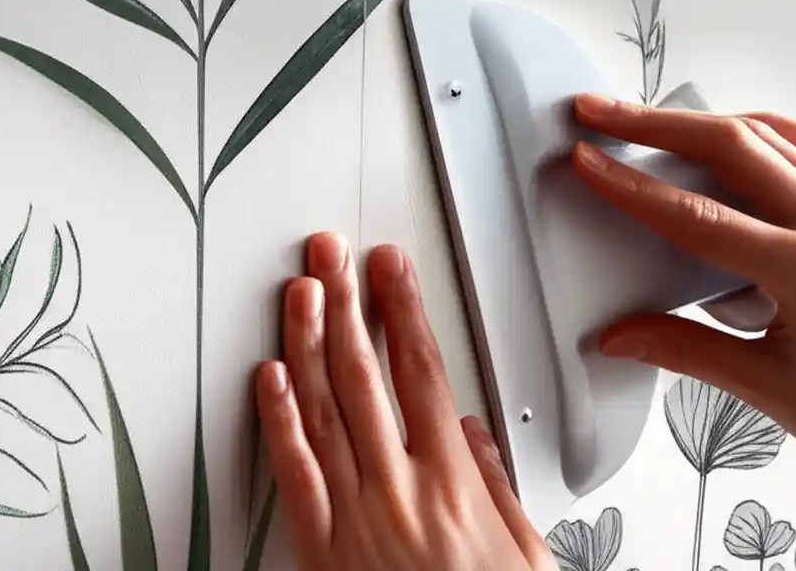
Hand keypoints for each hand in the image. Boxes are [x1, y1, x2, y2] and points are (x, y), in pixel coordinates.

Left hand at [254, 234, 555, 570]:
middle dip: (348, 303)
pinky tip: (269, 374)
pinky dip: (277, 418)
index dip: (403, 309)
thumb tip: (471, 432)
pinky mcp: (318, 549)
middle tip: (332, 254)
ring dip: (310, 340)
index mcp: (455, 483)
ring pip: (325, 408)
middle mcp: (400, 489)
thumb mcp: (526, 558)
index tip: (392, 269)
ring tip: (300, 290)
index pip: (423, 369)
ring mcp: (354, 516)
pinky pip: (293, 471)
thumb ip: (499, 488)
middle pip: (367, 374)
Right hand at [570, 94, 795, 570]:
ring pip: (768, 136)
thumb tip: (616, 335)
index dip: (633, 187)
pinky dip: (759, 130)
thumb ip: (685, 351)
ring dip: (700, 120)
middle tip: (598, 111)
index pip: (698, 217)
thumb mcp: (768, 390)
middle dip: (655, 125)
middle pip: (733, 146)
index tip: (587, 159)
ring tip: (645, 118)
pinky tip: (729, 134)